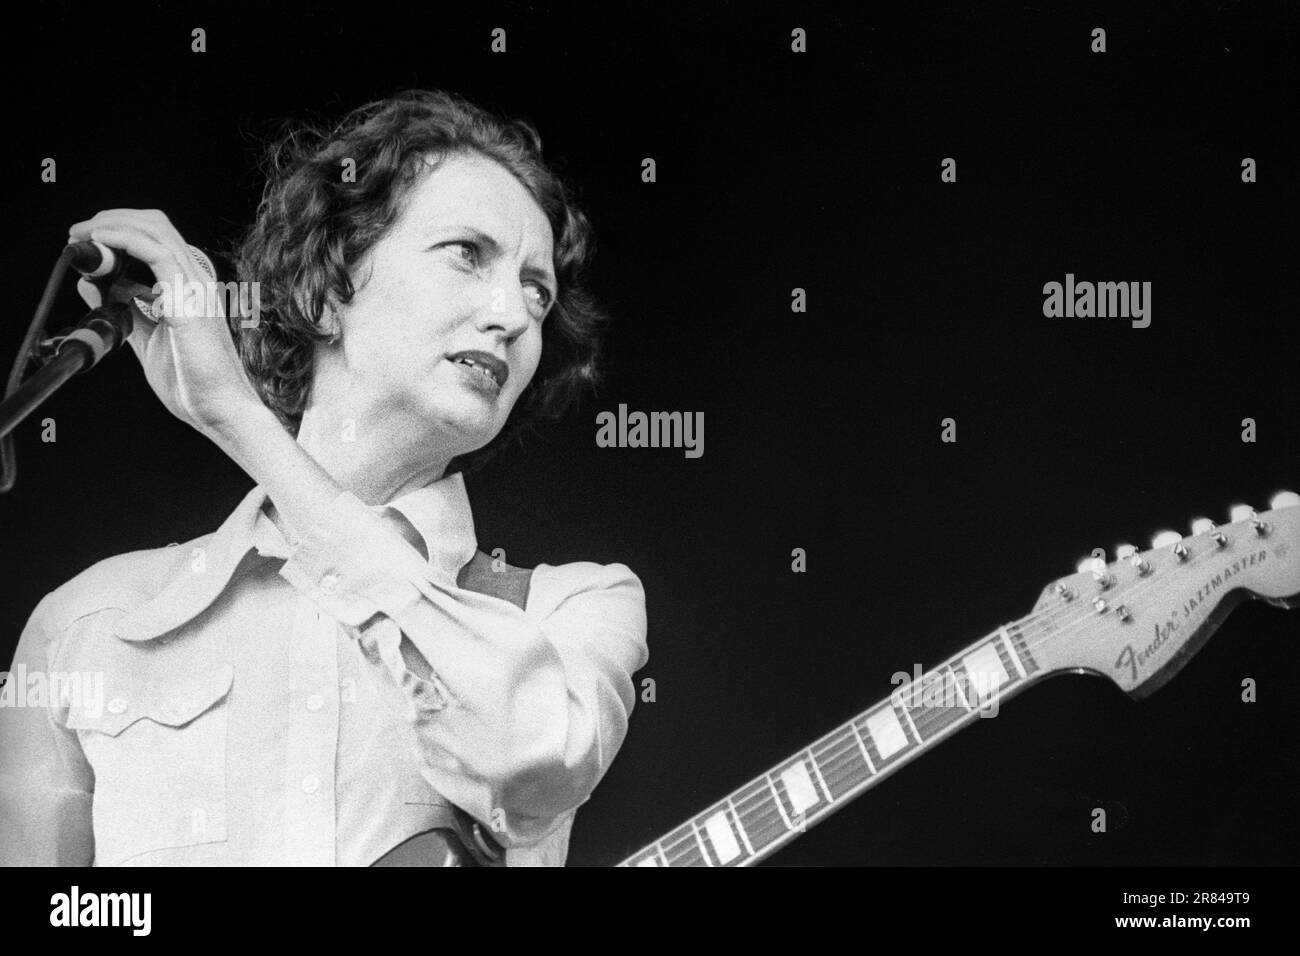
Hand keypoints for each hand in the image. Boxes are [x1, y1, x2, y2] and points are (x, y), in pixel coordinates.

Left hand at [68, 209, 264, 436]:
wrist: (220, 410)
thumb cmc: (192, 383)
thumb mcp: (145, 338)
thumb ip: (124, 310)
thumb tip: (91, 286)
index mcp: (189, 288)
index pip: (157, 237)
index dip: (118, 228)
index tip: (85, 240)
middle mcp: (196, 280)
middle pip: (155, 223)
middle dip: (110, 218)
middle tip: (77, 233)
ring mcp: (196, 287)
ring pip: (155, 229)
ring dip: (112, 225)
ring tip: (82, 236)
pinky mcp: (189, 300)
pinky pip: (157, 254)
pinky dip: (125, 240)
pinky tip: (101, 244)